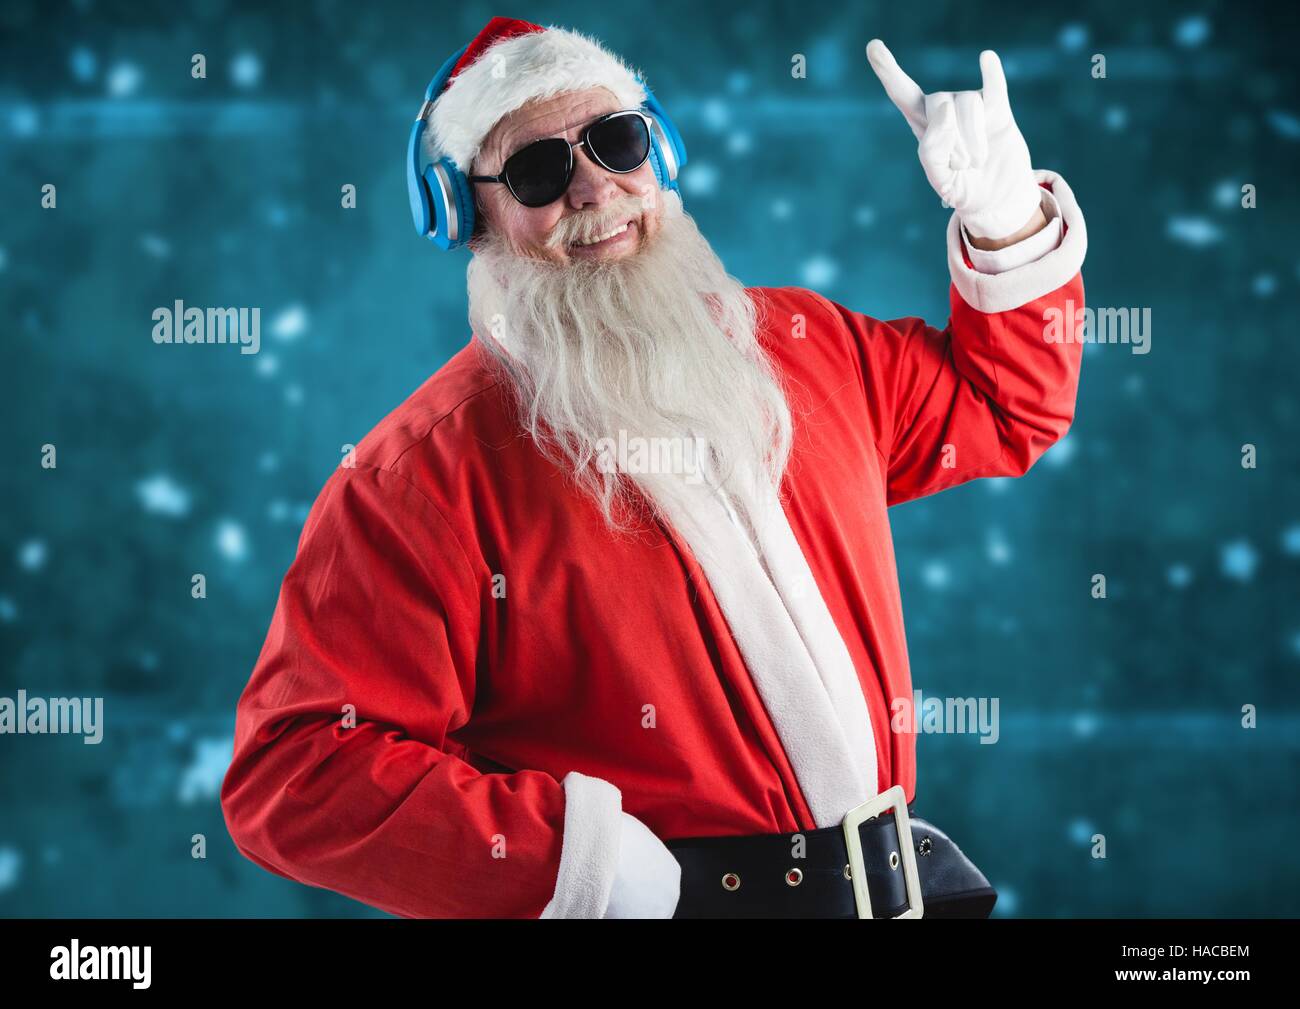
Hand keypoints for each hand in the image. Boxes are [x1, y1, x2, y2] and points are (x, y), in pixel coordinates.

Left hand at [866, 39, 1042, 241]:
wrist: (997, 197)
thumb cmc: (963, 188)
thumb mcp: (941, 181)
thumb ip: (933, 152)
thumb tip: (944, 110)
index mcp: (922, 126)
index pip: (901, 93)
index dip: (888, 70)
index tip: (873, 46)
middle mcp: (944, 110)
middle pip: (939, 102)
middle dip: (951, 138)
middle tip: (962, 166)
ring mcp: (971, 106)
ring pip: (968, 105)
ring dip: (973, 140)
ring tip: (978, 161)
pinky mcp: (997, 107)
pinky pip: (994, 85)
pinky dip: (992, 73)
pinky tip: (986, 59)